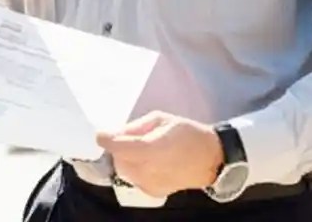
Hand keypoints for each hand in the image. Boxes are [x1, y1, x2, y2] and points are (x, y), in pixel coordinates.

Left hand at [95, 111, 223, 197]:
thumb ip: (136, 127)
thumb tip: (117, 133)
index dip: (106, 140)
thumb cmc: (187, 133)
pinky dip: (134, 169)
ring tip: (141, 149)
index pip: (120, 147)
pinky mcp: (154, 192)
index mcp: (153, 148)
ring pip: (124, 170)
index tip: (100, 135)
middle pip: (118, 159)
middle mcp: (150, 169)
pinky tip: (148, 162)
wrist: (211, 158)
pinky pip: (133, 179)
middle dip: (118, 148)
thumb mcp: (161, 119)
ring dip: (125, 159)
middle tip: (127, 138)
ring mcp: (151, 183)